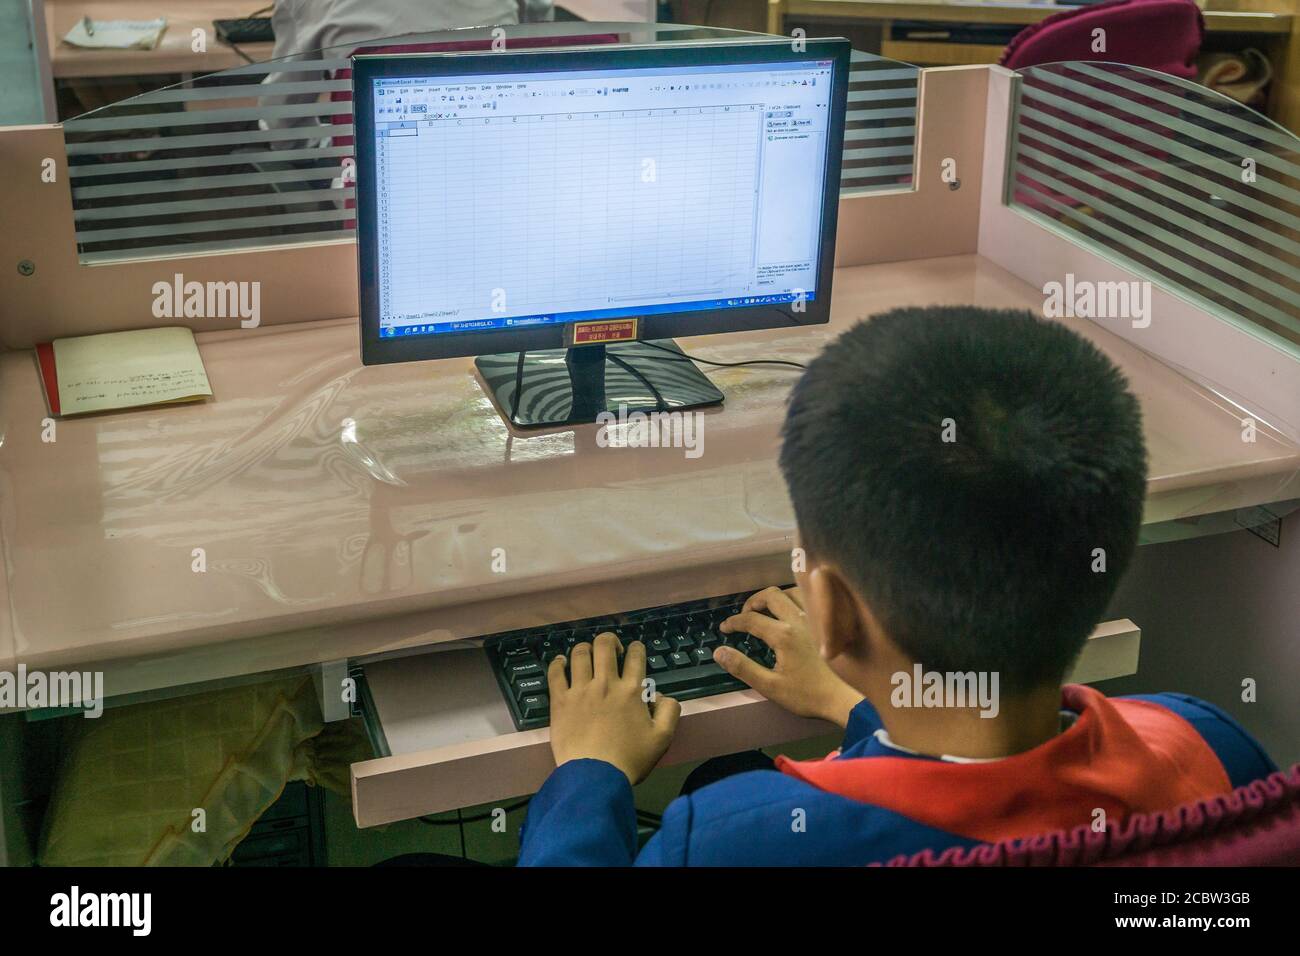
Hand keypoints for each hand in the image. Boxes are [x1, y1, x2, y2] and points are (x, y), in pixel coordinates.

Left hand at [548, 632, 680, 784]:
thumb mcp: (662, 738)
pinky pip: (555, 673)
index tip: (635, 651)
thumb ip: (669, 711)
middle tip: (612, 650)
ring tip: (588, 655)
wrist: (595, 776)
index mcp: (631, 690)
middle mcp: (605, 683)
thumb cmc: (629, 759)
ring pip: (580, 654)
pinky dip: (557, 662)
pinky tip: (561, 661)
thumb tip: (661, 695)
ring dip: (586, 648)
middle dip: (610, 640)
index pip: (636, 656)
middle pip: (605, 645)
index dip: (637, 648)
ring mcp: (580, 690)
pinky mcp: (560, 701)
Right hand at [716, 586, 863, 727]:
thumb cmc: (809, 695)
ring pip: (791, 593)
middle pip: (770, 596)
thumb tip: (719, 652)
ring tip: (766, 610)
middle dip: (752, 602)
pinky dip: (794, 600)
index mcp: (783, 635)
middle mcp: (798, 620)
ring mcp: (815, 619)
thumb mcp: (771, 687)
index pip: (750, 619)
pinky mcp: (826, 624)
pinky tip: (791, 613)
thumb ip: (743, 668)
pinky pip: (808, 600)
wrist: (846, 698)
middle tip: (744, 615)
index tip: (724, 628)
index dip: (733, 622)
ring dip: (774, 598)